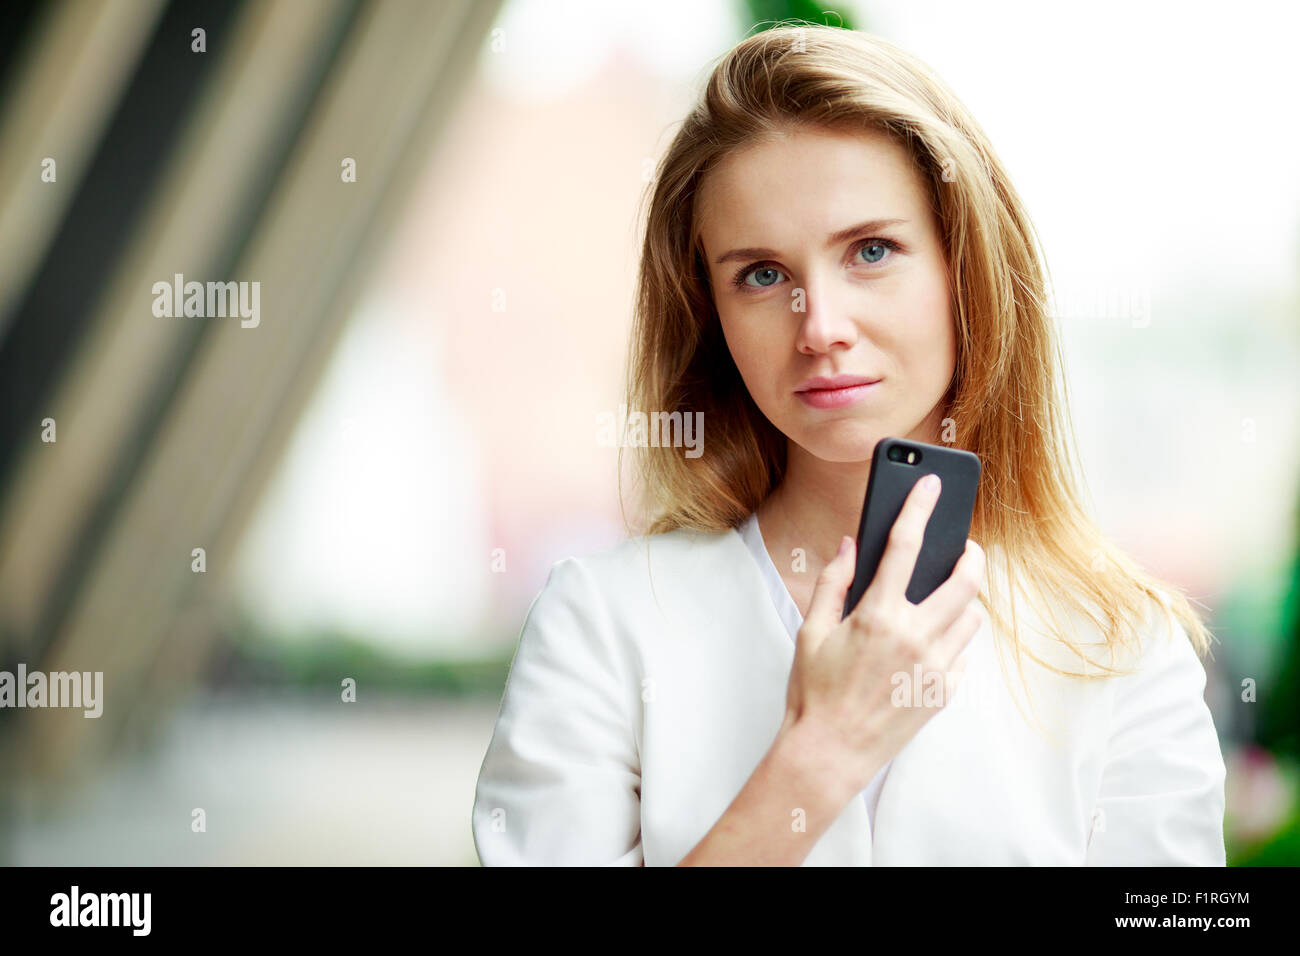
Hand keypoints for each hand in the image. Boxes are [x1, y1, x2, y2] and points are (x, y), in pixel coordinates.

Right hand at [780, 473, 985, 791]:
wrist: (830, 753)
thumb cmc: (814, 691)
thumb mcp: (812, 630)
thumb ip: (833, 581)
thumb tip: (852, 544)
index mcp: (877, 615)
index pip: (905, 545)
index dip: (918, 507)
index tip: (929, 484)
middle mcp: (914, 637)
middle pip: (965, 579)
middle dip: (970, 553)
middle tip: (965, 546)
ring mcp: (935, 667)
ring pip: (972, 617)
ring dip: (963, 600)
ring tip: (943, 597)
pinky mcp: (945, 692)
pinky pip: (963, 653)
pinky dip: (953, 640)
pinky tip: (929, 642)